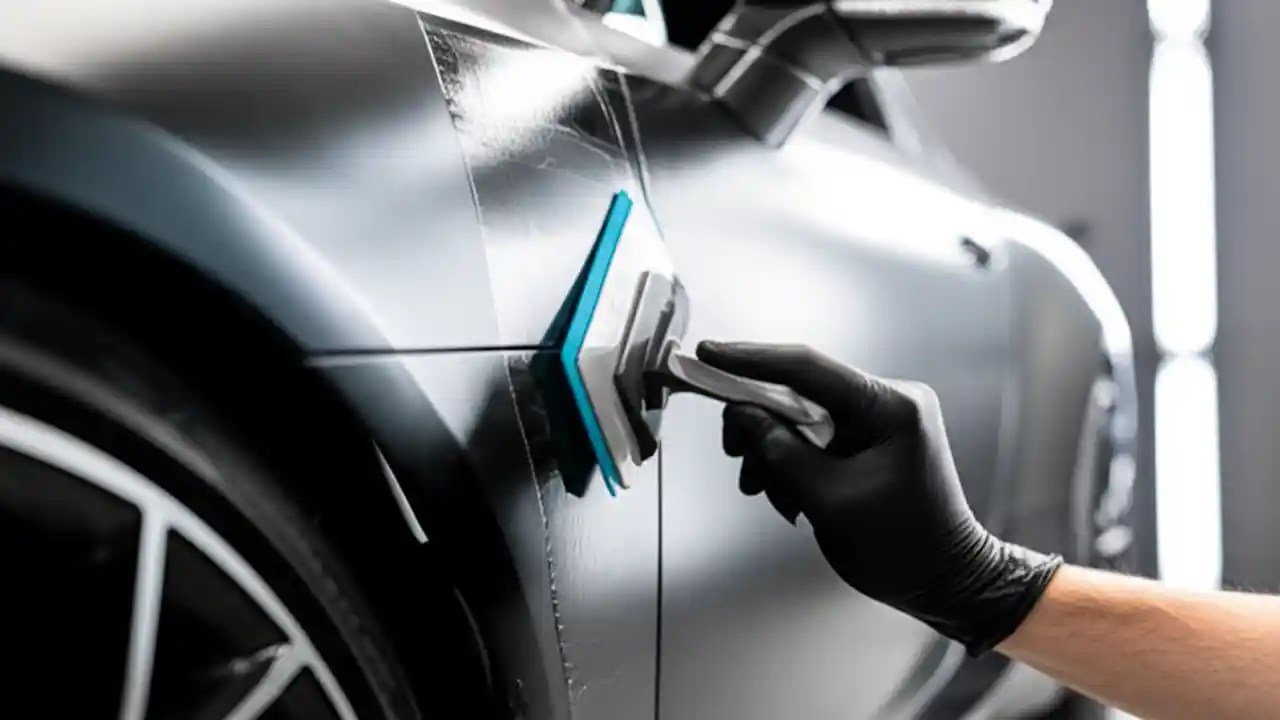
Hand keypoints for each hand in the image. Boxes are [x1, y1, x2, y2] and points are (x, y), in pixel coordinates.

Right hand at [698, 340, 1061, 654]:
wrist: (945, 581)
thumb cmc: (902, 548)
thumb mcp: (830, 501)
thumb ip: (781, 452)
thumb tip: (740, 413)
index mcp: (890, 406)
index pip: (808, 367)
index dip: (751, 359)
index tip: (707, 353)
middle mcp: (887, 401)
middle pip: (800, 391)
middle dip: (760, 423)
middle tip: (734, 454)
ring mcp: (879, 419)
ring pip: (801, 417)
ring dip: (773, 453)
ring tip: (764, 491)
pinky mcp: (869, 439)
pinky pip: (815, 437)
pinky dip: (791, 464)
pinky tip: (787, 497)